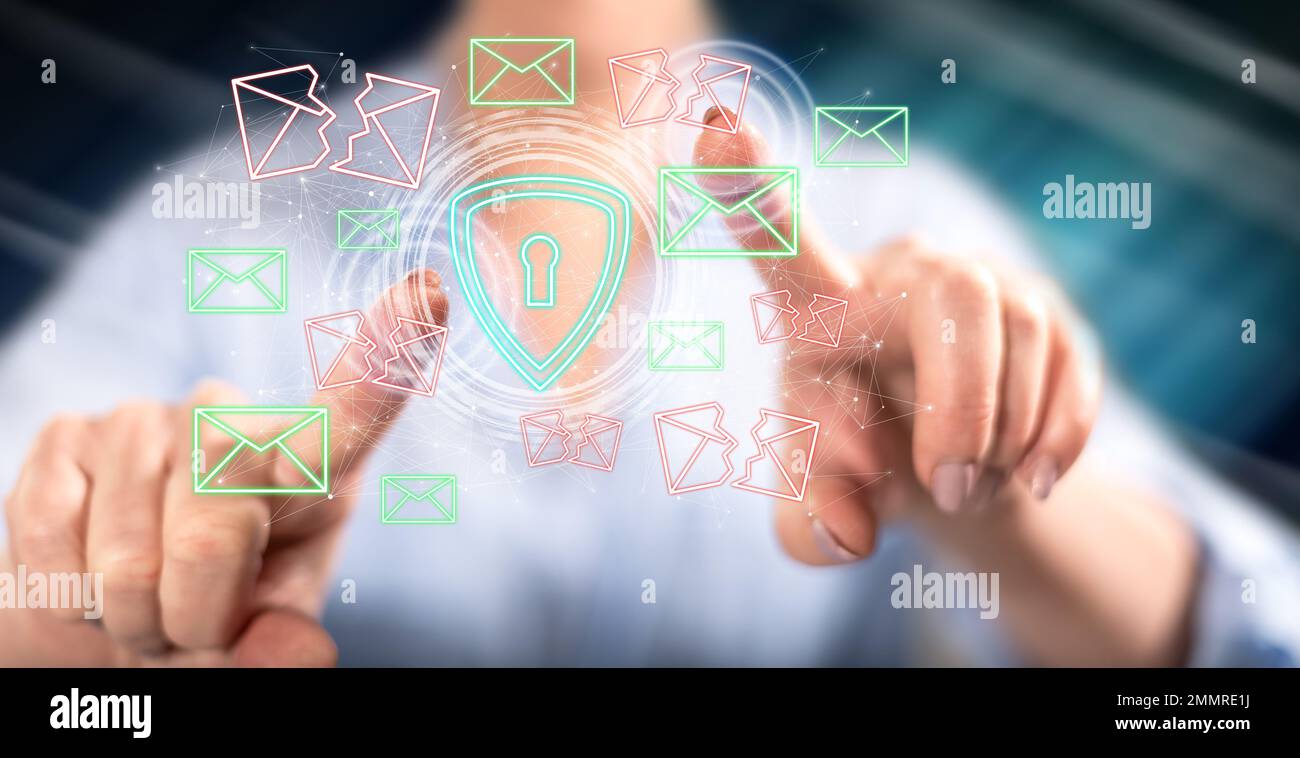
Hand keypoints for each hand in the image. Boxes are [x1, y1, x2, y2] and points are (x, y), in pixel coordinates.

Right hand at [1, 271, 447, 664]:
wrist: (107, 625)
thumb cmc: (209, 623)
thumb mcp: (266, 643)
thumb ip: (285, 647)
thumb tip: (301, 648)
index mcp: (308, 469)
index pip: (352, 412)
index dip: (390, 353)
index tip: (431, 294)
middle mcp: (230, 422)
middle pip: (215, 533)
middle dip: (194, 616)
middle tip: (188, 628)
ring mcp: (147, 419)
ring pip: (131, 556)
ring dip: (130, 615)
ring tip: (140, 606)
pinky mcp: (67, 435)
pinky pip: (56, 536)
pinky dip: (66, 593)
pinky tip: (83, 579)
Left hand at [692, 112, 1102, 562]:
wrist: (945, 465)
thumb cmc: (856, 462)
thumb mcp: (820, 502)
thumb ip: (812, 524)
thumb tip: (851, 530)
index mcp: (819, 305)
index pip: (783, 243)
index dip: (751, 191)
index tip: (717, 132)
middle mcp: (902, 272)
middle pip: (956, 296)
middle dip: (963, 405)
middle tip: (946, 487)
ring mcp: (985, 283)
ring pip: (1024, 334)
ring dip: (1002, 438)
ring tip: (969, 487)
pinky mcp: (1053, 314)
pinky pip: (1075, 364)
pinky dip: (1056, 437)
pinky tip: (1030, 479)